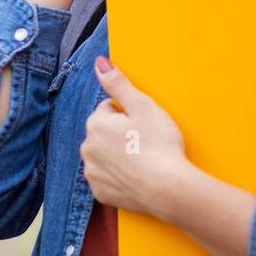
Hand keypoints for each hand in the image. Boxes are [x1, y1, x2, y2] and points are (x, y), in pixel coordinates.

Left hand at [80, 55, 189, 221]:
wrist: (168, 189)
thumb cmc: (159, 144)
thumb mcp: (143, 105)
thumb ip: (118, 83)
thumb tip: (99, 62)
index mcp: (95, 124)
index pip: (108, 108)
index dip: (129, 114)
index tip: (144, 125)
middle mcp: (87, 148)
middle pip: (104, 132)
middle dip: (120, 134)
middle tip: (145, 142)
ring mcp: (92, 173)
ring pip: (104, 155)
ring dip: (118, 155)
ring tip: (142, 160)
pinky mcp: (100, 193)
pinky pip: (107, 178)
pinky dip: (119, 176)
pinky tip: (136, 176)